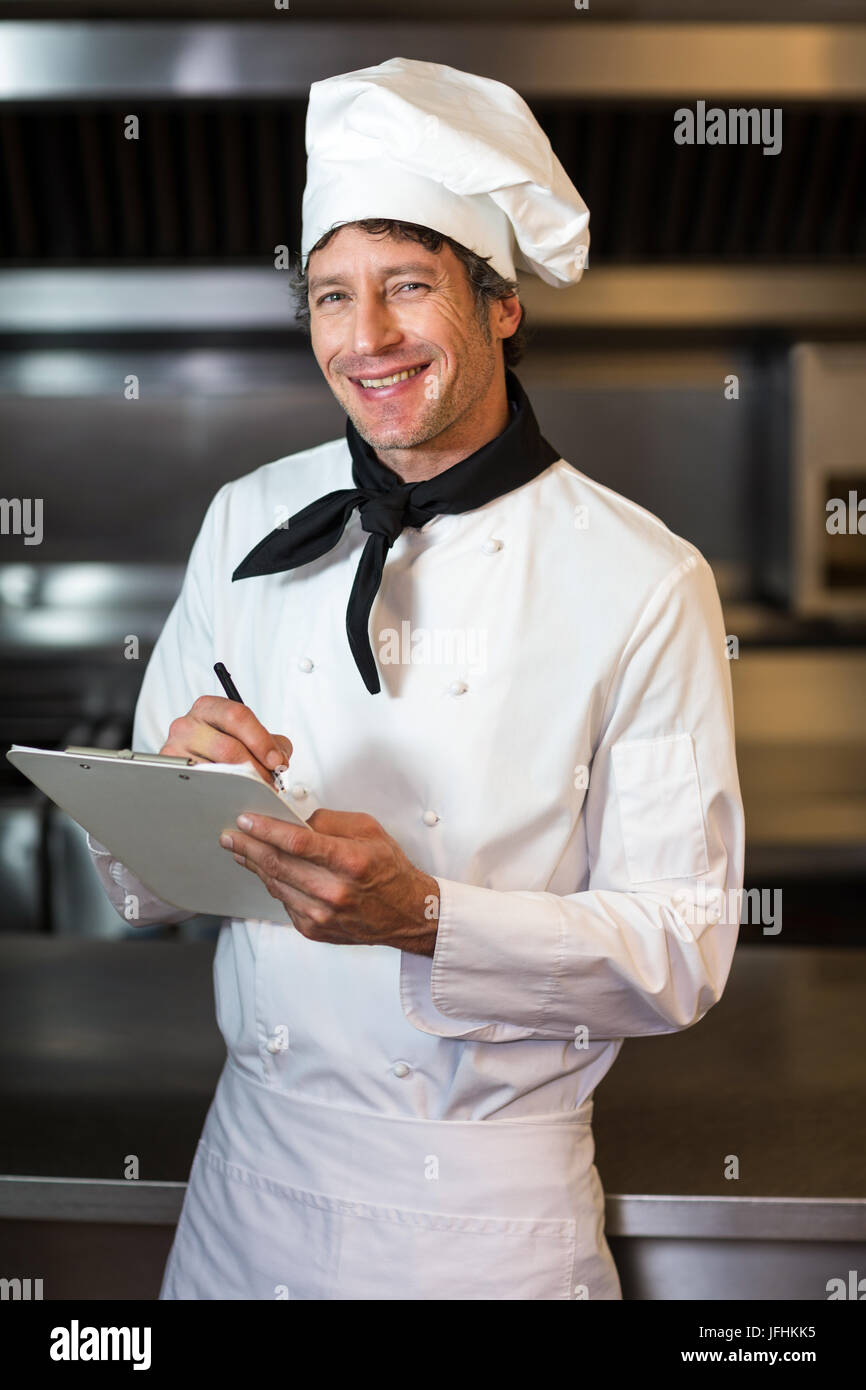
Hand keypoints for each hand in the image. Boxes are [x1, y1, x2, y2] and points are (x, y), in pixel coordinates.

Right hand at [160, 695, 292, 786]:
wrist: (198, 769)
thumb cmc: (225, 749)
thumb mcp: (251, 737)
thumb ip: (272, 744)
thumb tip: (278, 761)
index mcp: (209, 708)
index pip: (237, 716)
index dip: (261, 741)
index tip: (276, 762)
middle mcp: (187, 724)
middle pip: (228, 748)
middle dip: (255, 770)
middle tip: (268, 784)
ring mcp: (174, 748)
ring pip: (215, 771)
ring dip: (241, 786)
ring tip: (253, 792)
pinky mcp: (169, 772)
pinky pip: (201, 786)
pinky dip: (221, 794)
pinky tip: (233, 796)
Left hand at [219, 807, 439, 955]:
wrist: (406, 913)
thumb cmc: (388, 869)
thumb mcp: (369, 830)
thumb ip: (330, 822)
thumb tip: (295, 820)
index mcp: (350, 862)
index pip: (297, 842)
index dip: (266, 829)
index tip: (246, 819)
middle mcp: (334, 892)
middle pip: (278, 865)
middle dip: (249, 846)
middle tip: (230, 834)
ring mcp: (322, 915)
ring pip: (275, 884)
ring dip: (254, 865)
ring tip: (240, 849)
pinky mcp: (313, 929)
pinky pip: (283, 902)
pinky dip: (273, 883)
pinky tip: (265, 870)